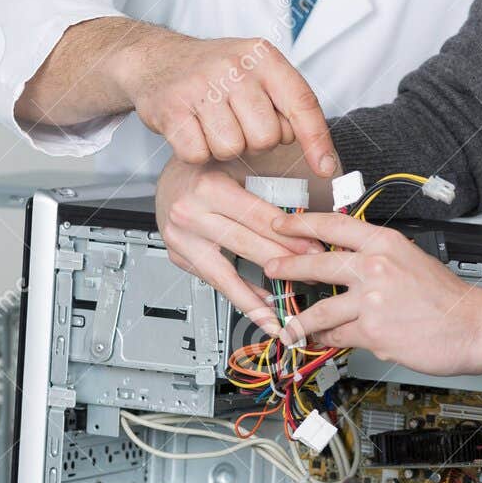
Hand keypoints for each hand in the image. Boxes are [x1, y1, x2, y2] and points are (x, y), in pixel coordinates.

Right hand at [113, 26, 339, 173]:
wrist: (156, 60)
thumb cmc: (216, 74)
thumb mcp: (258, 73)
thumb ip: (289, 105)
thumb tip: (322, 158)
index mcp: (264, 57)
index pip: (302, 103)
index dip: (317, 140)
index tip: (325, 168)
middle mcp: (235, 66)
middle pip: (266, 137)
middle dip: (255, 143)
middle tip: (238, 125)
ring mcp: (201, 85)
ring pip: (232, 149)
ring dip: (225, 148)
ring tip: (213, 125)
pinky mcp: (172, 107)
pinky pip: (199, 154)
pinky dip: (197, 152)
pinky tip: (192, 130)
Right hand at [156, 156, 321, 332]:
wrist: (168, 177)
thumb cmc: (206, 169)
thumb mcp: (238, 166)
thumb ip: (268, 190)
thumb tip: (304, 222)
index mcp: (209, 188)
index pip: (258, 218)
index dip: (289, 236)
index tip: (314, 249)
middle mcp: (190, 214)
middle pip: (245, 246)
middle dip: (282, 264)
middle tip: (309, 277)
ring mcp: (181, 238)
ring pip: (225, 274)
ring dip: (255, 299)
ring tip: (278, 316)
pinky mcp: (178, 256)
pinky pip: (214, 280)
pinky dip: (239, 294)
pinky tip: (259, 306)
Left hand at [263, 211, 481, 371]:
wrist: (475, 326)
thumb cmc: (449, 298)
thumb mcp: (413, 260)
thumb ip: (378, 260)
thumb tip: (349, 265)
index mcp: (386, 243)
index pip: (333, 226)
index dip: (301, 224)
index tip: (280, 224)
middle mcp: (375, 267)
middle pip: (315, 263)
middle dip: (286, 268)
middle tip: (270, 268)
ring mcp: (372, 300)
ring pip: (319, 309)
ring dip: (299, 319)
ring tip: (288, 323)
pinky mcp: (373, 332)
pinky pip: (337, 336)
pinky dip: (327, 339)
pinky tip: (320, 340)